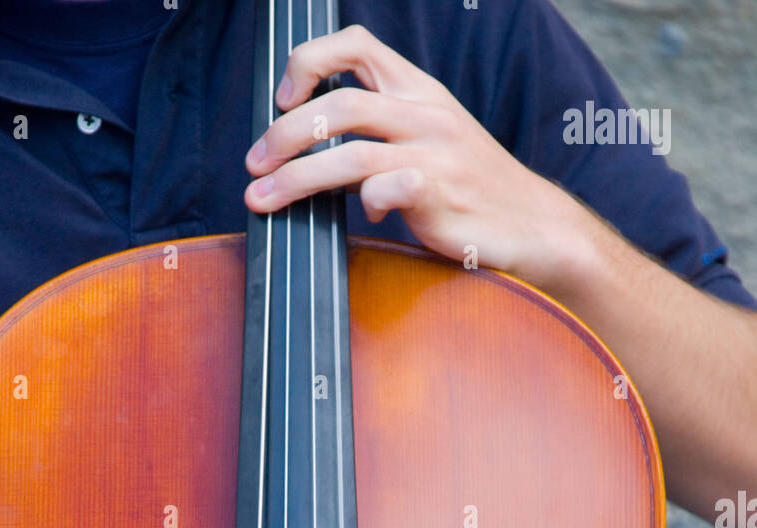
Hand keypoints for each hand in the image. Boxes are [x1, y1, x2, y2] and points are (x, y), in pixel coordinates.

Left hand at [245, 24, 580, 286]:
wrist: (531, 225)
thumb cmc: (469, 188)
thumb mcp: (429, 139)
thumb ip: (380, 130)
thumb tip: (311, 142)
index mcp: (418, 91)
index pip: (356, 45)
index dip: (308, 63)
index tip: (282, 100)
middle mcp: (424, 113)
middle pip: (339, 103)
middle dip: (283, 134)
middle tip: (254, 163)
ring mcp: (434, 152)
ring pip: (348, 152)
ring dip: (294, 177)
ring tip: (263, 198)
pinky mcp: (440, 193)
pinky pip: (386, 189)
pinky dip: (365, 202)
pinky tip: (364, 216)